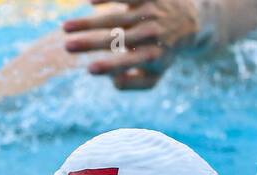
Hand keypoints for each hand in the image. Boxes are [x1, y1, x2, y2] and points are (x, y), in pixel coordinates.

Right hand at [62, 0, 204, 89]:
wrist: (191, 22)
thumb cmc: (163, 53)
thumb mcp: (154, 76)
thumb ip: (131, 84)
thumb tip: (110, 78)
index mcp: (153, 55)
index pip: (129, 62)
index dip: (110, 66)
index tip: (90, 70)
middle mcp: (152, 33)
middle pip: (116, 38)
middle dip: (90, 43)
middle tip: (67, 47)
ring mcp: (150, 12)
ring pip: (114, 17)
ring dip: (87, 22)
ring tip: (65, 27)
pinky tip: (89, 2)